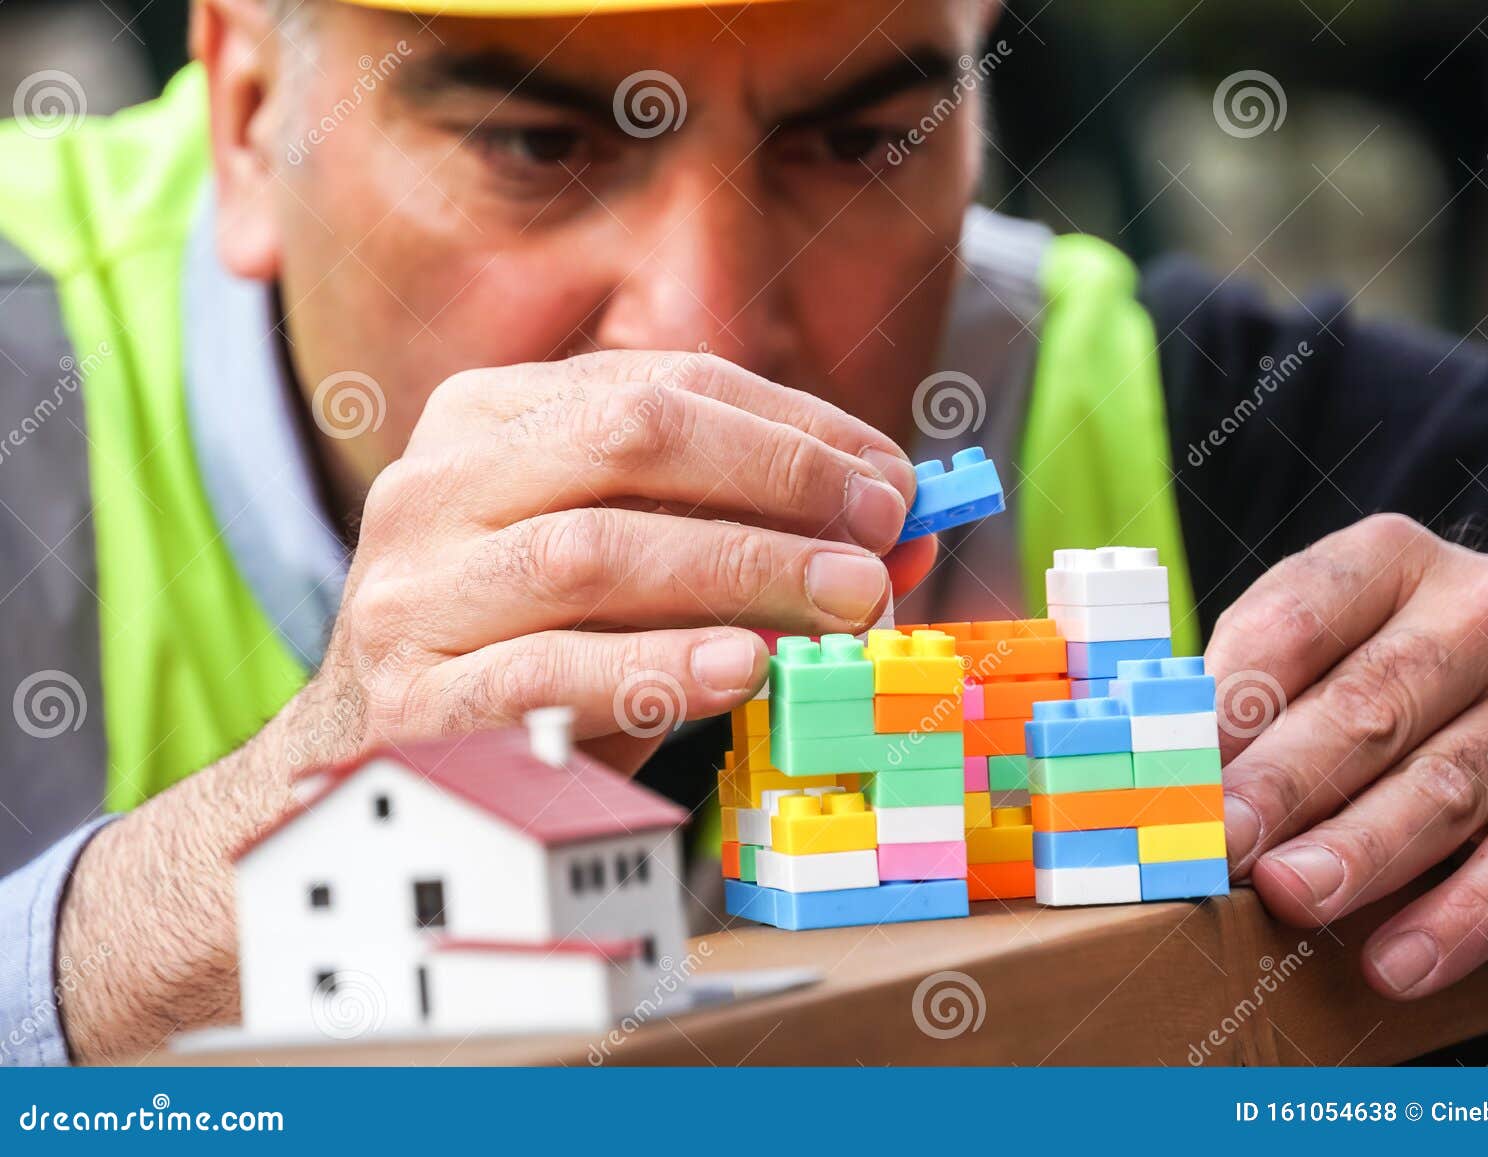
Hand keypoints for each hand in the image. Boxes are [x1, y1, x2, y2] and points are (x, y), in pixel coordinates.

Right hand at [56, 349, 929, 1060]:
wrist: (373, 760)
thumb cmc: (531, 645)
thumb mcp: (630, 564)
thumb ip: (749, 530)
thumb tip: (907, 530)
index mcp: (486, 417)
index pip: (659, 382)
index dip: (793, 425)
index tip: (889, 482)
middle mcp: (435, 484)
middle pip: (627, 437)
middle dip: (776, 480)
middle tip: (879, 540)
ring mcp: (412, 592)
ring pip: (593, 550)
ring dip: (744, 571)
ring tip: (847, 601)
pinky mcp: (415, 702)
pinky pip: (551, 673)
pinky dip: (662, 668)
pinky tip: (747, 669)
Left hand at [1207, 514, 1487, 997]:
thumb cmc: (1395, 671)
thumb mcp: (1325, 643)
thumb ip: (1250, 688)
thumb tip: (1163, 769)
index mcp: (1394, 562)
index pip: (1299, 619)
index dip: (1231, 697)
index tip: (1178, 765)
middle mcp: (1487, 613)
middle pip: (1371, 703)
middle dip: (1287, 783)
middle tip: (1223, 843)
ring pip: (1449, 785)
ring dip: (1360, 852)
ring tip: (1291, 897)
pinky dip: (1456, 920)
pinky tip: (1394, 962)